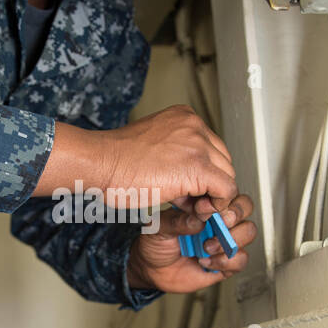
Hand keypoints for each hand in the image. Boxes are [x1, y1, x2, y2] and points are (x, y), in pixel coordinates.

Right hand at [34, 105, 237, 210]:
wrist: (100, 162)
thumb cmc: (115, 160)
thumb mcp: (152, 150)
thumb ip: (177, 160)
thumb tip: (194, 184)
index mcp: (184, 117)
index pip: (211, 148)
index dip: (203, 172)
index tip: (186, 187)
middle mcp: (195, 125)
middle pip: (222, 161)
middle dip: (209, 184)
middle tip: (186, 199)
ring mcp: (198, 144)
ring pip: (227, 175)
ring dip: (211, 195)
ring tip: (186, 204)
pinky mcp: (199, 167)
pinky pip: (226, 190)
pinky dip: (217, 204)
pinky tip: (197, 209)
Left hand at [127, 193, 256, 292]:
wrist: (151, 269)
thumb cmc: (156, 243)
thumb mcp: (159, 227)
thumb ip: (177, 221)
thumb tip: (198, 220)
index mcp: (204, 205)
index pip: (227, 191)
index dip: (222, 198)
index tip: (203, 208)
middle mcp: (217, 220)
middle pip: (245, 207)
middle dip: (234, 215)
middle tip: (218, 223)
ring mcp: (224, 240)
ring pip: (248, 231)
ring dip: (230, 239)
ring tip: (206, 246)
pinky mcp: (226, 262)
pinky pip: (242, 259)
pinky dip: (226, 260)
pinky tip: (206, 261)